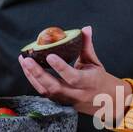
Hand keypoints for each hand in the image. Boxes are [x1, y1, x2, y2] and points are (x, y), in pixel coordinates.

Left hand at [17, 26, 131, 120]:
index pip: (73, 77)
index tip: (50, 56)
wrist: (109, 103)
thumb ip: (87, 46)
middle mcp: (78, 94)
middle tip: (27, 60)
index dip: (61, 68)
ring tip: (24, 62)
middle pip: (55, 87)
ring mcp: (69, 101)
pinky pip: (45, 94)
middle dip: (38, 74)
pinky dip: (35, 82)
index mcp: (89, 82)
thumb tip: (86, 28)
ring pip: (47, 92)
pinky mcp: (61, 103)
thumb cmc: (102, 81)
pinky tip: (27, 70)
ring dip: (32, 77)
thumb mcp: (95, 63)